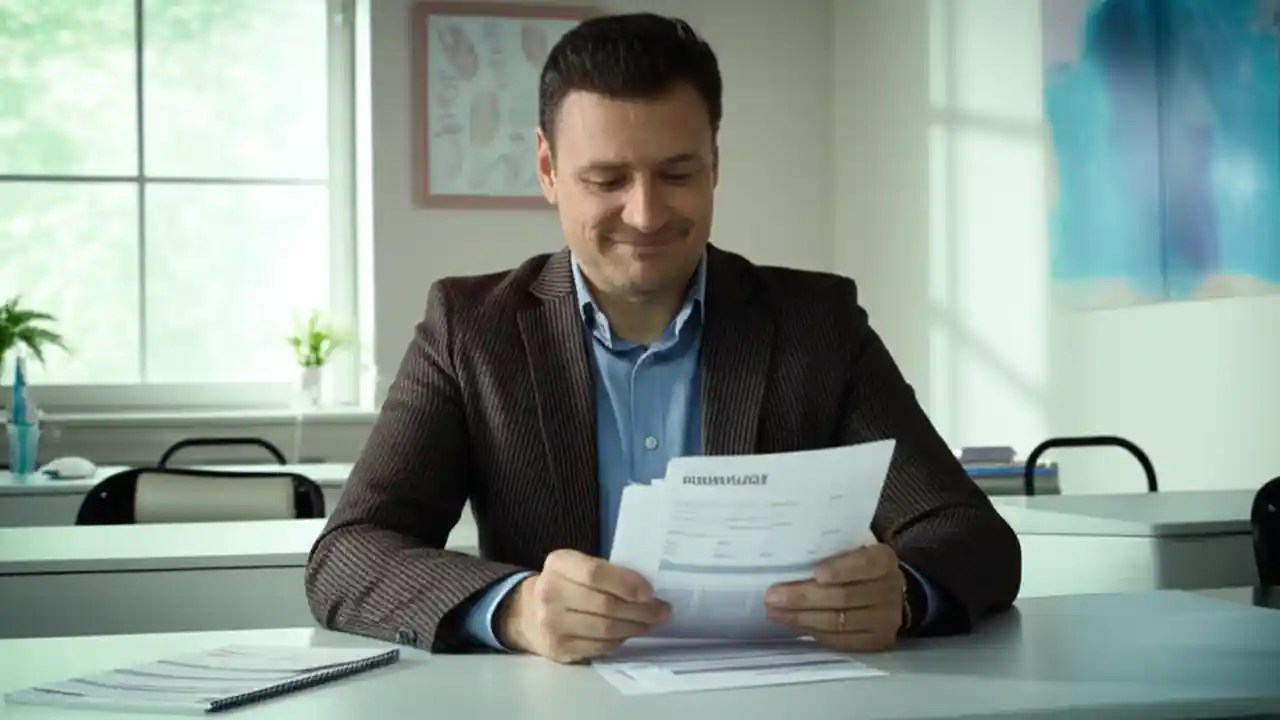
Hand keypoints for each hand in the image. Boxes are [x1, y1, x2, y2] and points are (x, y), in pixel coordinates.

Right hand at [496, 549, 670, 663]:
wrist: (527, 613)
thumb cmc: (565, 584)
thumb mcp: (577, 566)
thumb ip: (606, 572)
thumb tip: (648, 592)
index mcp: (558, 564)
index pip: (595, 573)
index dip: (626, 583)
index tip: (650, 592)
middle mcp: (549, 593)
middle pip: (605, 605)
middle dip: (641, 610)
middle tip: (662, 610)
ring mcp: (551, 624)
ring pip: (606, 629)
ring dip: (635, 627)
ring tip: (652, 623)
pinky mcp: (559, 649)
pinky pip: (600, 647)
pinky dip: (620, 640)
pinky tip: (629, 633)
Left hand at [764, 544, 903, 651]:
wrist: (890, 593)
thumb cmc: (860, 567)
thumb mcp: (854, 550)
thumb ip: (832, 554)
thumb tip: (789, 564)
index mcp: (884, 560)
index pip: (864, 564)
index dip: (841, 570)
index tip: (816, 573)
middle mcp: (890, 590)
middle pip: (844, 597)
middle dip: (804, 598)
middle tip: (772, 597)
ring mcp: (887, 620)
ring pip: (839, 622)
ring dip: (802, 619)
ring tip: (775, 613)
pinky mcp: (878, 642)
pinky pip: (842, 641)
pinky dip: (816, 633)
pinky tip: (796, 625)